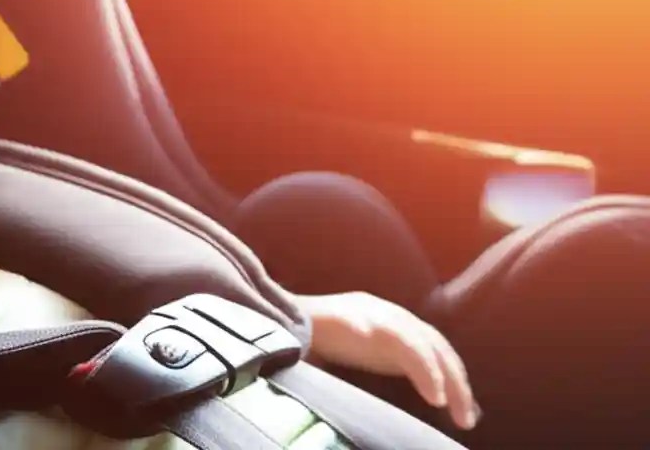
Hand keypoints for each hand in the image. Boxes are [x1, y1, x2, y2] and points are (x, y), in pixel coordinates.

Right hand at [299, 292, 479, 429]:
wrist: (264, 322)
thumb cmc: (305, 345)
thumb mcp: (352, 357)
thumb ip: (381, 369)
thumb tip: (413, 402)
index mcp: (384, 319)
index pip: (431, 344)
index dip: (451, 377)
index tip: (464, 411)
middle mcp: (384, 312)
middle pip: (435, 343)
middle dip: (456, 381)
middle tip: (467, 419)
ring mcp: (371, 313)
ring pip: (425, 343)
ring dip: (444, 378)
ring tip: (454, 409)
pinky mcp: (358, 320)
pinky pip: (401, 344)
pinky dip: (423, 369)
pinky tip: (433, 394)